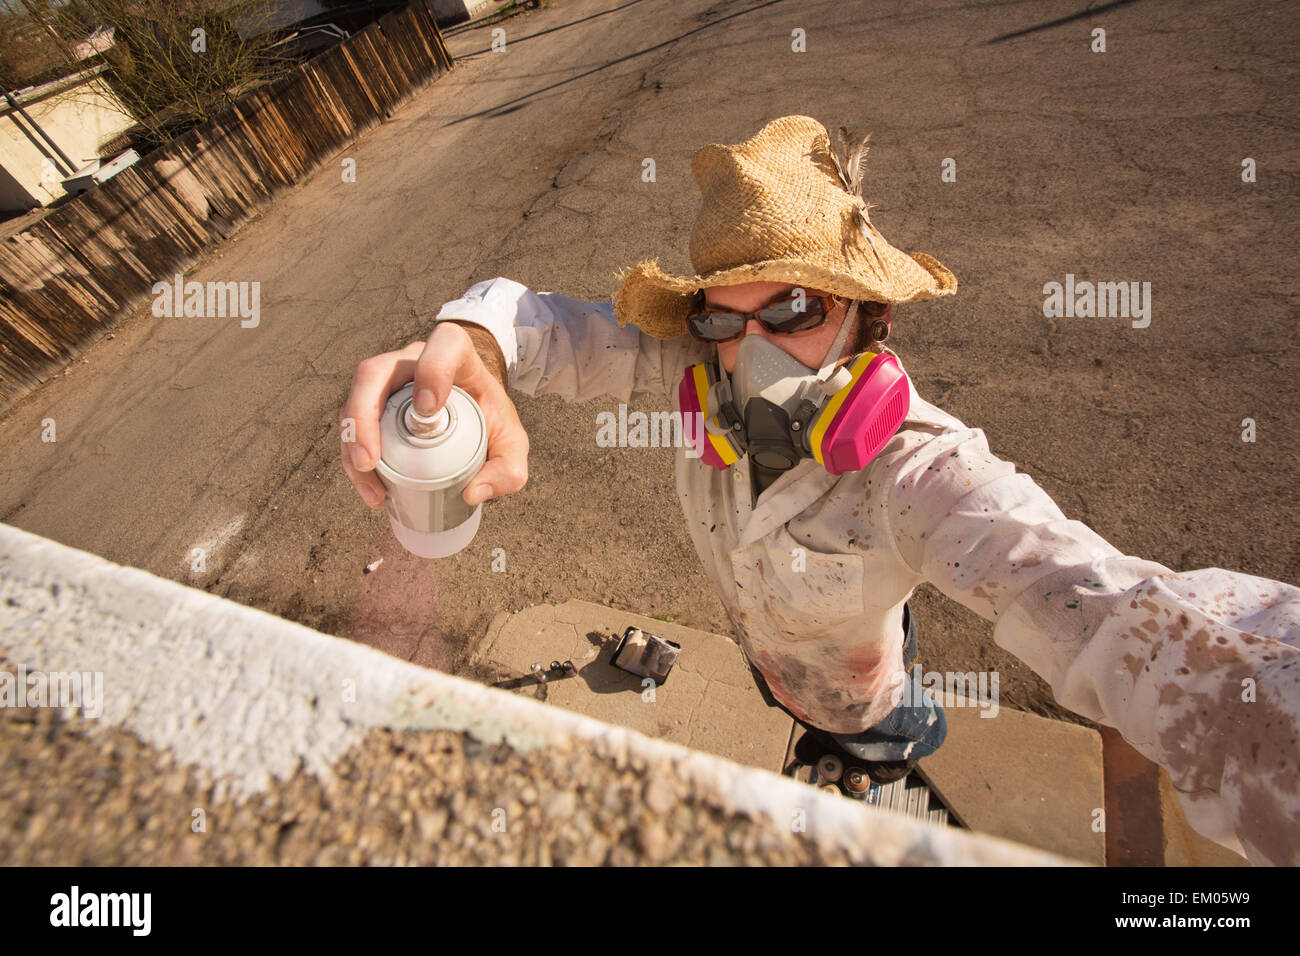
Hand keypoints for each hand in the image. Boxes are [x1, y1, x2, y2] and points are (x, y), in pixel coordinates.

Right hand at [340, 322, 528, 509]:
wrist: (475, 410)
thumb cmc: (490, 417)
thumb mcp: (511, 444)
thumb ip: (508, 470)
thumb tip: (473, 493)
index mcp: (456, 355)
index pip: (444, 345)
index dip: (431, 370)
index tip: (427, 410)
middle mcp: (414, 359)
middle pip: (375, 372)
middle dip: (363, 417)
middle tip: (369, 462)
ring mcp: (389, 378)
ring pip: (356, 397)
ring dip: (352, 442)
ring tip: (370, 485)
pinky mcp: (374, 399)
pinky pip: (353, 420)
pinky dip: (354, 454)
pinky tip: (370, 486)